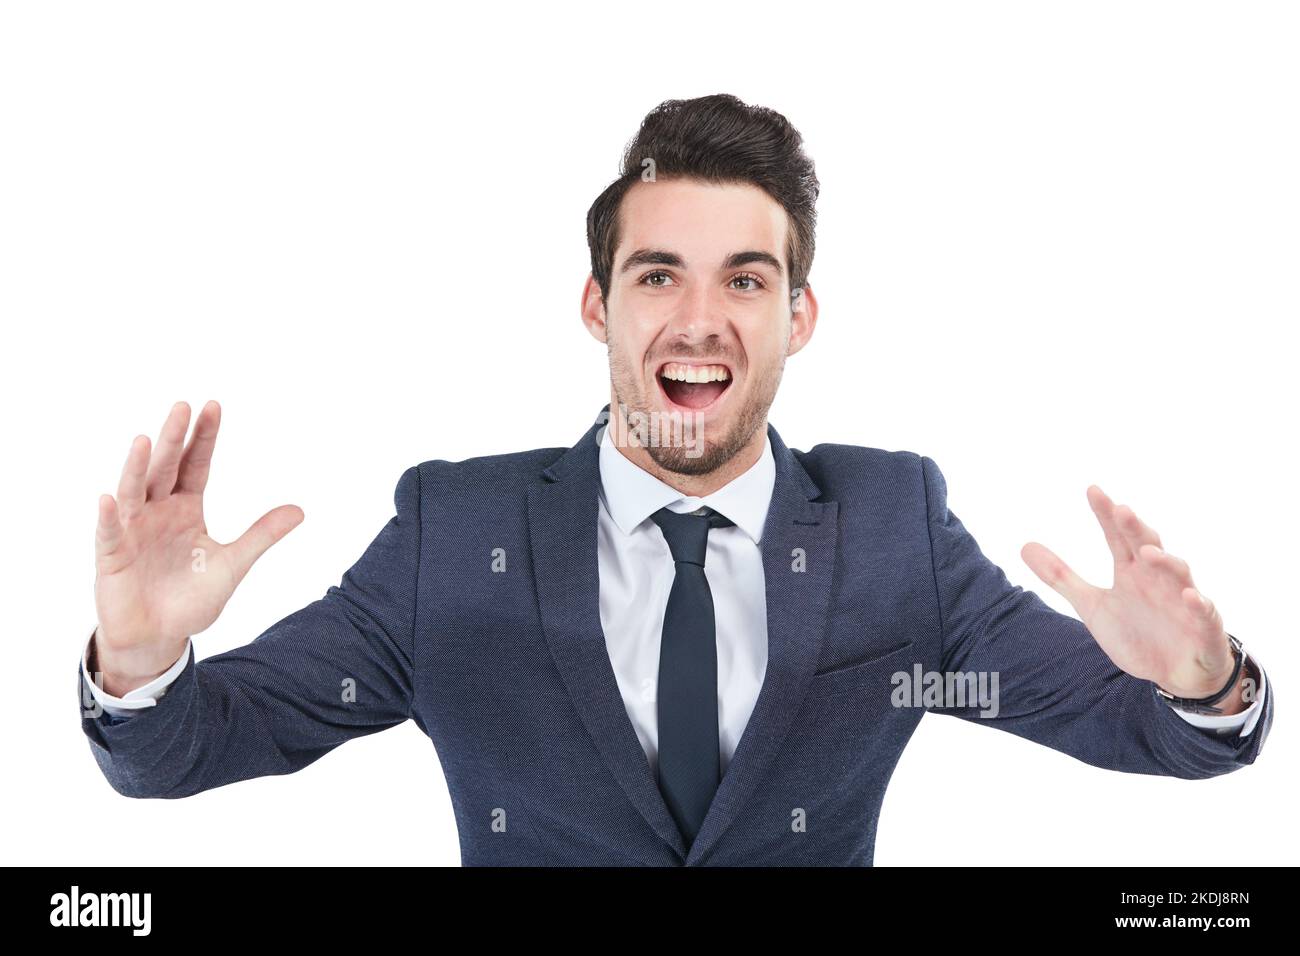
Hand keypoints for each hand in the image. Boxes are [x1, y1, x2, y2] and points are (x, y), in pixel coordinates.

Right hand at [93, 401, 303, 690]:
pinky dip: (109, 517)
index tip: (212, 406)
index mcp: (187, 508)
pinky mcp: (112, 557)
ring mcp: (132, 531)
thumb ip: (261, 535)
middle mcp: (157, 511)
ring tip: (146, 440)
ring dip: (138, 466)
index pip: (196, 465)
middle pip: (166, 468)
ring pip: (134, 491)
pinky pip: (109, 534)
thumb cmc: (191, 598)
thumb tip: (300, 510)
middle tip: (183, 406)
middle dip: (175, 438)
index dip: (204, 438)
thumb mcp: (233, 564)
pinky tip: (109, 498)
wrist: (160, 637)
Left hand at [1020, 485, 1240, 706]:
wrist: (1175, 673)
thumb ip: (1061, 577)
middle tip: (1121, 509)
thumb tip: (1024, 546)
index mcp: (1132, 571)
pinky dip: (1200, 604)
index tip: (1093, 490)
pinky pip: (1204, 613)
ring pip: (1179, 574)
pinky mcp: (1203, 627)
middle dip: (1136, 529)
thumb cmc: (1137, 632)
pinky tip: (1190, 596)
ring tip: (1148, 552)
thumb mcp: (1092, 606)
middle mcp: (1159, 579)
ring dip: (1166, 562)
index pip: (1117, 537)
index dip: (1106, 515)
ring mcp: (1184, 601)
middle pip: (1149, 546)